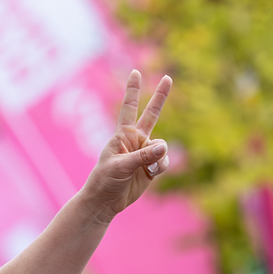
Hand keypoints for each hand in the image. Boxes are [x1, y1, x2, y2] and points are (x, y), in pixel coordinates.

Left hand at [82, 71, 171, 221]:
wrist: (105, 202)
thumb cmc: (105, 180)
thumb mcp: (121, 166)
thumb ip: (143, 156)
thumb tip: (164, 147)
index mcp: (122, 135)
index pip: (129, 107)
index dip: (133, 90)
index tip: (135, 72)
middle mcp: (135, 140)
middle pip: (151, 114)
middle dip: (160, 97)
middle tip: (168, 78)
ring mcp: (144, 153)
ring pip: (162, 145)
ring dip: (158, 156)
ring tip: (147, 168)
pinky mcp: (151, 166)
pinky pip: (164, 160)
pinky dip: (161, 165)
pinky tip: (152, 172)